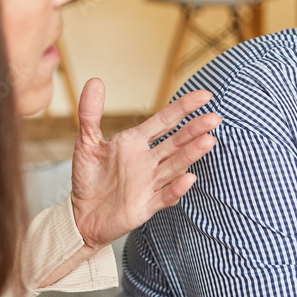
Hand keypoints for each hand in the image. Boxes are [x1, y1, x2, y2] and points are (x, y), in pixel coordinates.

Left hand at [70, 78, 220, 247]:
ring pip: (175, 165)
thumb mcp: (86, 143)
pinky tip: (188, 178)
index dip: (184, 108)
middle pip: (176, 142)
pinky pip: (164, 196)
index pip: (165, 121)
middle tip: (214, 118)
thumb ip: (90, 113)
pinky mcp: (145, 205)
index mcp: (136, 142)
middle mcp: (148, 161)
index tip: (205, 96)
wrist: (82, 215)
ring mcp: (149, 183)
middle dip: (195, 130)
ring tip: (209, 141)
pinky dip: (176, 188)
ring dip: (191, 154)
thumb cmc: (88, 178)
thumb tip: (95, 81)